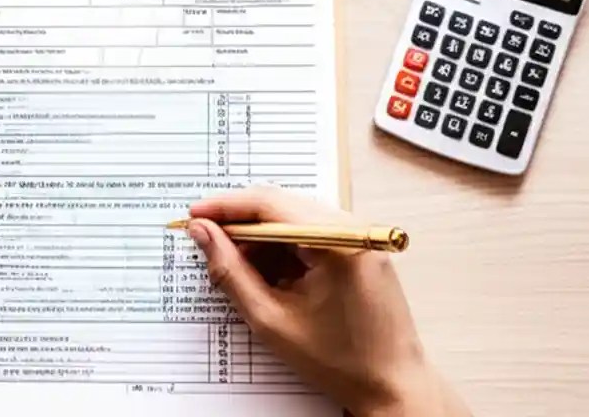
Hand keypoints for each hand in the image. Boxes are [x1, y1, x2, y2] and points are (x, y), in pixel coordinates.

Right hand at [187, 187, 469, 416]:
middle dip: (241, 225)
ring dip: (261, 239)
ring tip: (240, 273)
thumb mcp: (271, 320)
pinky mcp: (359, 248)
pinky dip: (284, 249)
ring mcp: (358, 237)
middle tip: (209, 245)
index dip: (226, 207)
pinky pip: (311, 234)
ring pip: (293, 219)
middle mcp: (351, 228)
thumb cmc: (341, 361)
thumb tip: (204, 234)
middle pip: (281, 206)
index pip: (269, 203)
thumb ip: (231, 272)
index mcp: (335, 240)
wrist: (393, 385)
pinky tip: (269, 278)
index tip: (195, 214)